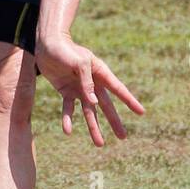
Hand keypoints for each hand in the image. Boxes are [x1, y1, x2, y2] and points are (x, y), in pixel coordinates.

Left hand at [34, 33, 144, 147]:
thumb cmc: (66, 49)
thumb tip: (94, 104)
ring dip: (93, 127)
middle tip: (123, 137)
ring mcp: (79, 89)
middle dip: (114, 121)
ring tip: (100, 144)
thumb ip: (87, 82)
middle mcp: (92, 83)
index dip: (129, 101)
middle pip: (106, 106)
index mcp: (100, 72)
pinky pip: (68, 109)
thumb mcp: (79, 62)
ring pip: (89, 112)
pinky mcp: (66, 91)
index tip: (141, 112)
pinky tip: (67, 131)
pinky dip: (68, 119)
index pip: (118, 89)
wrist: (47, 44)